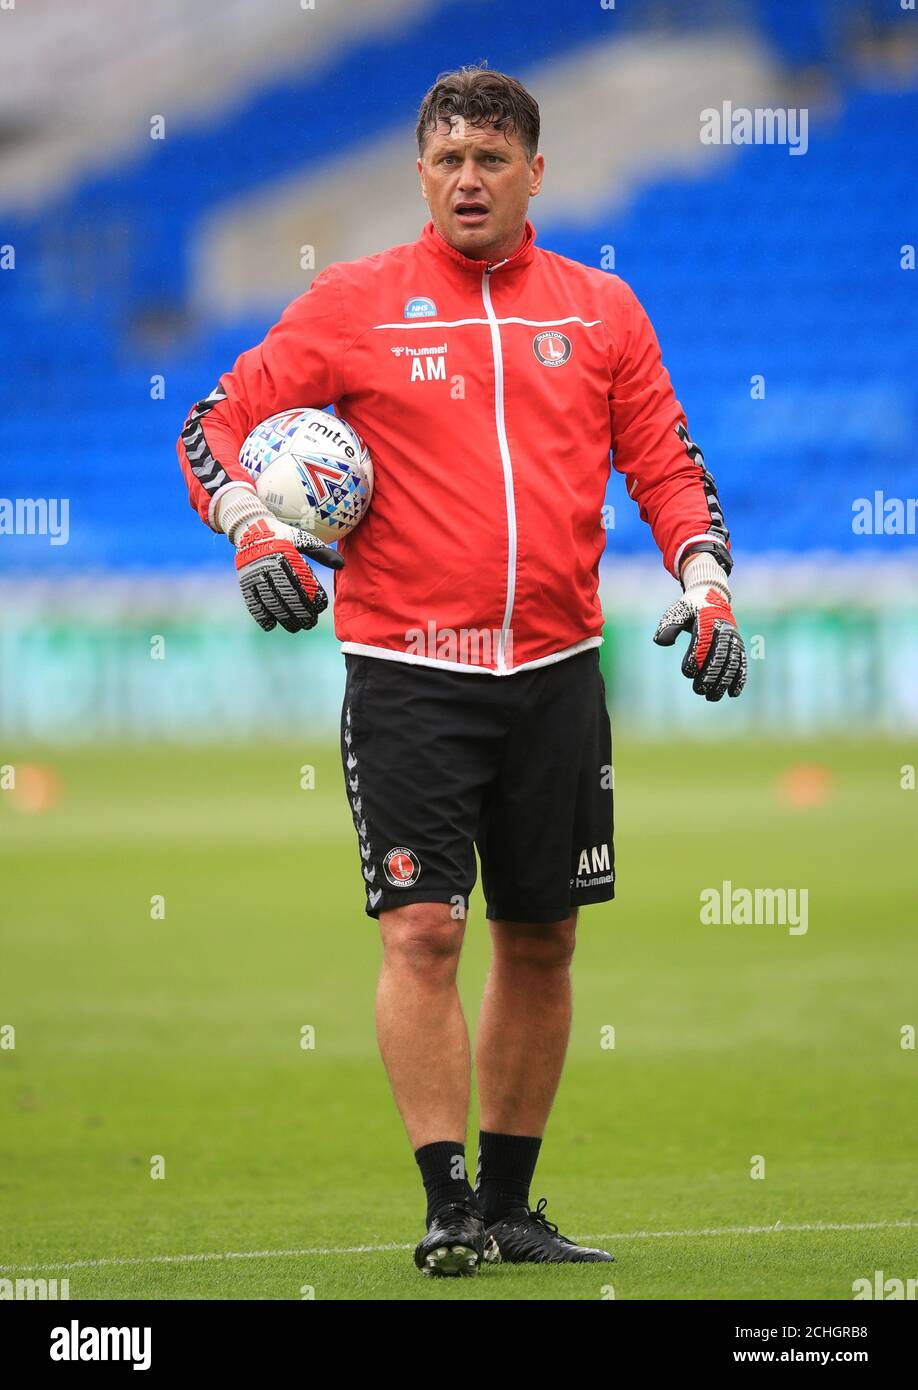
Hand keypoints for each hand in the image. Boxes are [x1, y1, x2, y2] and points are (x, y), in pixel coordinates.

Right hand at [217, 488, 342, 632]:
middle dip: (299, 612)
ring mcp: (255, 574)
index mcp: (285, 555)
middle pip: (286, 595)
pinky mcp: (245, 581)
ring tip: (294, 627)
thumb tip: (342, 564)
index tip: (319, 609)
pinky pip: (252, 601)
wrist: (250, 527)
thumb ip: (321, 553)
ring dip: (283, 617)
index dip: (310, 598)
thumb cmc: (282, 536)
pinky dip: (260, 615)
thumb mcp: (302, 540)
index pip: (301, 582)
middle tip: (310, 624)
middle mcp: (270, 565)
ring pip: (270, 601)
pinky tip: (270, 625)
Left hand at [653, 552, 746, 700]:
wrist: (711, 597)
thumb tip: (661, 642)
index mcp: (708, 620)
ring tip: (711, 697)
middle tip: (698, 690)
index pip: (702, 642)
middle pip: (719, 656)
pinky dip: (739, 678)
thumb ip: (668, 625)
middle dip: (710, 676)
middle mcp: (724, 630)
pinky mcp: (738, 647)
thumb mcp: (678, 612)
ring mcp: (733, 639)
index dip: (696, 658)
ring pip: (732, 663)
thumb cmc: (690, 609)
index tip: (687, 672)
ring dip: (724, 682)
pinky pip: (741, 663)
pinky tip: (733, 693)